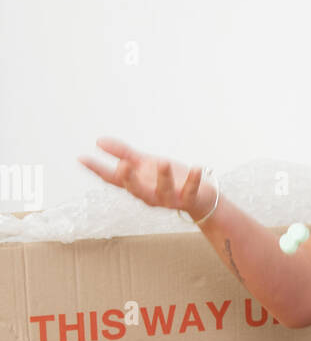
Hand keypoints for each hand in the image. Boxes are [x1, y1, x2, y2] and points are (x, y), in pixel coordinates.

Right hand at [78, 139, 215, 220]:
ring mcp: (169, 199)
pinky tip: (196, 167)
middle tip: (124, 165)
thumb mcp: (144, 164)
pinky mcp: (189, 199)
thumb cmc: (168, 179)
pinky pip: (191, 191)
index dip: (97, 169)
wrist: (199, 198)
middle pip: (135, 190)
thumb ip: (123, 154)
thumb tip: (98, 141)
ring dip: (163, 178)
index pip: (113, 179)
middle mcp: (150, 194)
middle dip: (130, 179)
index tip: (81, 158)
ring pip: (163, 192)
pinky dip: (194, 180)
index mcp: (137, 184)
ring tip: (163, 162)